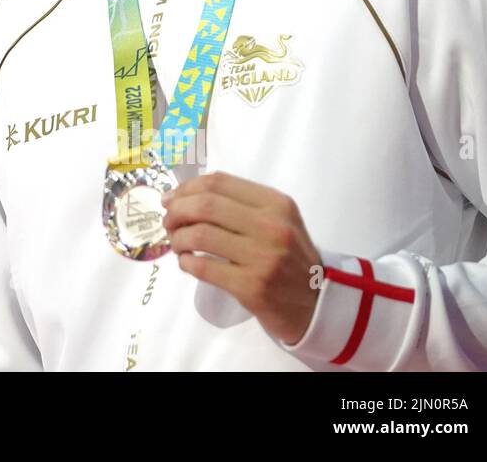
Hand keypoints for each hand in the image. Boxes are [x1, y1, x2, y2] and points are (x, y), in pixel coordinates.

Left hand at [161, 171, 320, 344]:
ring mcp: (263, 258)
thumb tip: (182, 196)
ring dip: (177, 238)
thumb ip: (240, 205)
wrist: (318, 304)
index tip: (171, 198)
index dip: (186, 187)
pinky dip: (186, 262)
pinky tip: (187, 262)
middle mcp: (271, 226)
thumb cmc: (290, 258)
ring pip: (200, 235)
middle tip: (168, 222)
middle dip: (176, 211)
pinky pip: (203, 267)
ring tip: (177, 244)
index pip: (219, 182)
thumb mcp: (278, 221)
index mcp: (276, 203)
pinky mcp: (252, 287)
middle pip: (205, 205)